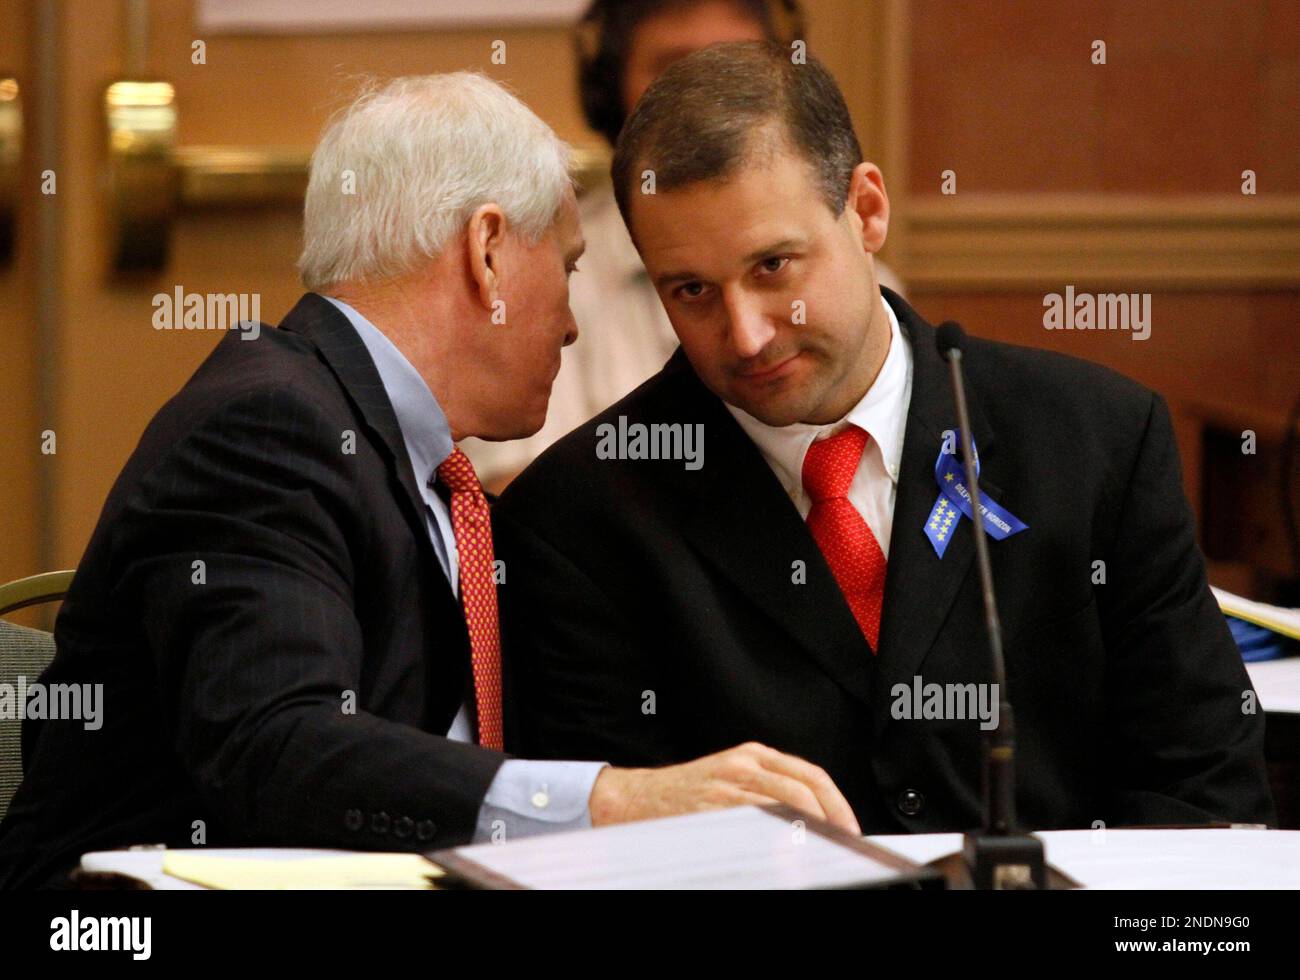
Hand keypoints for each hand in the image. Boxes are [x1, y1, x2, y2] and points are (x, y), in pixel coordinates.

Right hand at [588, 741, 860, 835]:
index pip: (811, 775)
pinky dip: (778, 838)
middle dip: (831, 820)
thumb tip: (813, 824)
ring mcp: (728, 784)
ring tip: (821, 852)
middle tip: (843, 845)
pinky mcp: (713, 805)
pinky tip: (786, 853)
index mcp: (753, 756)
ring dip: (811, 830)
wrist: (635, 799)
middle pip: (805, 789)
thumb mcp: (730, 782)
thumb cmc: (684, 797)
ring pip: (786, 803)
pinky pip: (756, 821)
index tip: (850, 830)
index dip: (837, 804)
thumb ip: (767, 794)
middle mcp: (745, 764)